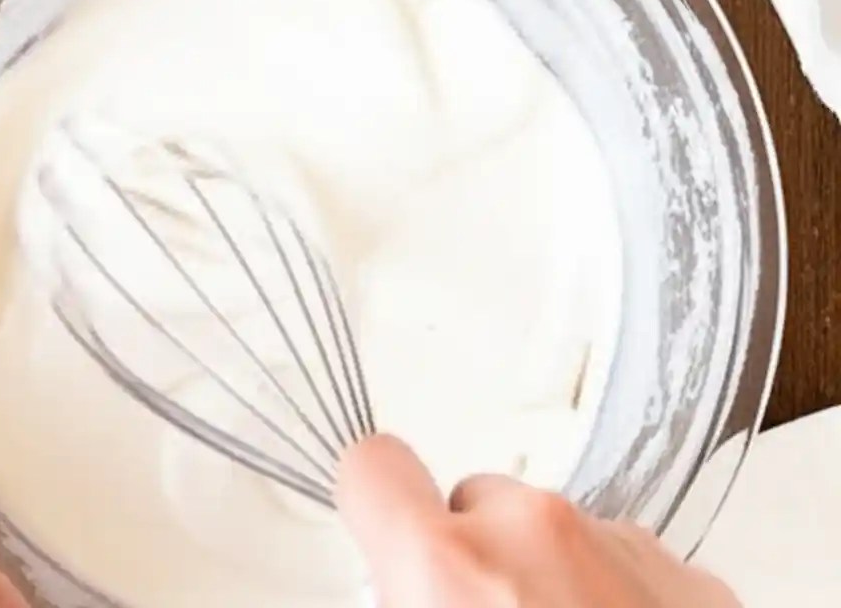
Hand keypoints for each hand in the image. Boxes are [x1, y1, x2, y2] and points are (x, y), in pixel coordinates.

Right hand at [337, 435, 740, 607]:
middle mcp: (537, 541)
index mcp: (448, 571)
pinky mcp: (693, 581)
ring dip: (547, 578)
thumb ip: (400, 590)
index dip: (370, 496)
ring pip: (554, 530)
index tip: (376, 512)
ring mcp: (623, 554)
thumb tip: (390, 582)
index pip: (370, 468)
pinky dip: (613, 595)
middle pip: (474, 501)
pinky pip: (624, 559)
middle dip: (472, 556)